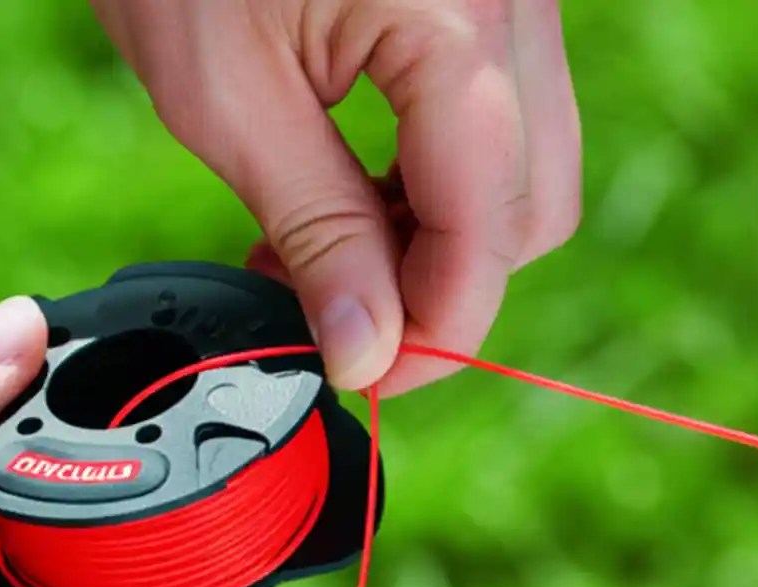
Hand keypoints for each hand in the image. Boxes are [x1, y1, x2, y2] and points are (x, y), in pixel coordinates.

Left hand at [92, 0, 580, 393]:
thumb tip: (370, 348)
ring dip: (431, 241)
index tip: (363, 378)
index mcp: (457, 21)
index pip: (491, 228)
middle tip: (328, 315)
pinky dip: (426, 183)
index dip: (434, 331)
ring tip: (314, 256)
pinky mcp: (477, 5)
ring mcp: (506, 1)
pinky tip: (344, 198)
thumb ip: (316, 227)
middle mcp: (513, 7)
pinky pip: (487, 124)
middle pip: (529, 208)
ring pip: (519, 172)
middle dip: (438, 287)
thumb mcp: (228, 99)